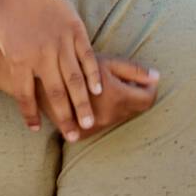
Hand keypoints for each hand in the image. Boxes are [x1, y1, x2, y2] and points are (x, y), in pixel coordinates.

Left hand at [0, 0, 99, 140]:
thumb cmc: (4, 5)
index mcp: (18, 58)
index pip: (25, 94)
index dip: (30, 114)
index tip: (35, 128)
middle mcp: (42, 56)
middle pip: (55, 95)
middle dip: (64, 119)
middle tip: (73, 137)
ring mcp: (62, 45)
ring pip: (75, 82)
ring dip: (83, 104)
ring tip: (90, 123)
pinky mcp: (77, 34)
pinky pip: (88, 60)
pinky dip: (94, 76)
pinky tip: (99, 91)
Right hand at [37, 55, 158, 138]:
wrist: (38, 81)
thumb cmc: (74, 64)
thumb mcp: (104, 62)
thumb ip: (133, 70)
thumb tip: (157, 77)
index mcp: (118, 98)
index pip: (148, 99)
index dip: (149, 88)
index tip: (144, 80)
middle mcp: (110, 117)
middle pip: (135, 109)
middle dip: (133, 94)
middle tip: (123, 80)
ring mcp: (97, 128)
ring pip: (120, 117)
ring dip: (119, 104)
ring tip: (107, 88)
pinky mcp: (84, 134)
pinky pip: (104, 124)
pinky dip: (105, 113)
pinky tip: (95, 99)